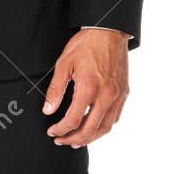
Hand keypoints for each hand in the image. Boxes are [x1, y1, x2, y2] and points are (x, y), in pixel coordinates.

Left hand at [42, 28, 130, 147]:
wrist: (108, 32)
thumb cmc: (85, 45)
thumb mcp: (64, 64)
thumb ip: (56, 89)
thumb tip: (48, 109)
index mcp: (89, 88)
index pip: (74, 119)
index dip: (61, 129)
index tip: (52, 132)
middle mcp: (106, 95)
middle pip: (91, 129)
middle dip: (74, 138)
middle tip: (61, 141)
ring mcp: (118, 96)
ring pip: (106, 127)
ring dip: (91, 137)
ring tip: (77, 141)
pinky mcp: (124, 93)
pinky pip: (115, 117)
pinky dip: (103, 127)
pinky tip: (94, 127)